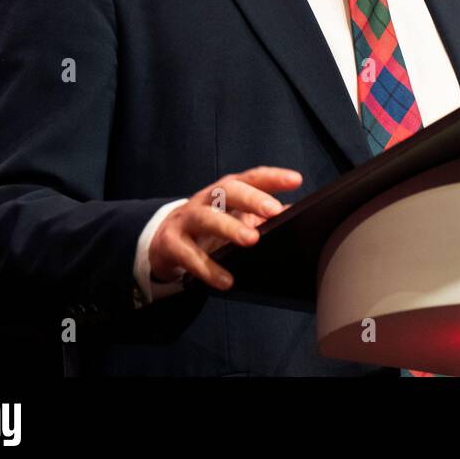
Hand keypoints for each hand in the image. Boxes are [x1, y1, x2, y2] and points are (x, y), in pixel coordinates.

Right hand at [148, 166, 302, 290]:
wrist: (164, 242)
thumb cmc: (209, 227)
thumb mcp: (235, 218)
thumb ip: (262, 217)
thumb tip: (293, 215)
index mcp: (226, 191)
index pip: (251, 177)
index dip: (273, 177)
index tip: (295, 180)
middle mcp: (206, 199)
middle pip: (227, 190)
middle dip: (252, 198)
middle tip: (274, 211)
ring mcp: (186, 219)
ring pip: (206, 217)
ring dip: (229, 227)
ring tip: (252, 240)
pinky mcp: (170, 243)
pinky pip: (188, 254)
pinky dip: (208, 268)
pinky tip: (226, 281)